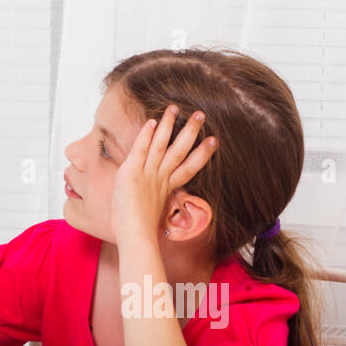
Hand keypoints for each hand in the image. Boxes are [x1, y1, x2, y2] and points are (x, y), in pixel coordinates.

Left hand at [110, 105, 217, 244]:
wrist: (135, 237)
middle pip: (180, 150)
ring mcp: (147, 174)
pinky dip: (146, 135)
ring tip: (175, 108)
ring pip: (161, 144)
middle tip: (201, 115)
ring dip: (168, 125)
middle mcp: (160, 178)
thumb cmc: (142, 230)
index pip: (190, 166)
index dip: (202, 153)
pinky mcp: (131, 172)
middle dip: (190, 131)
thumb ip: (161, 199)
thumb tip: (165, 200)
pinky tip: (152, 122)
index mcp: (168, 188)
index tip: (214, 140)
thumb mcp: (156, 211)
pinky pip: (140, 149)